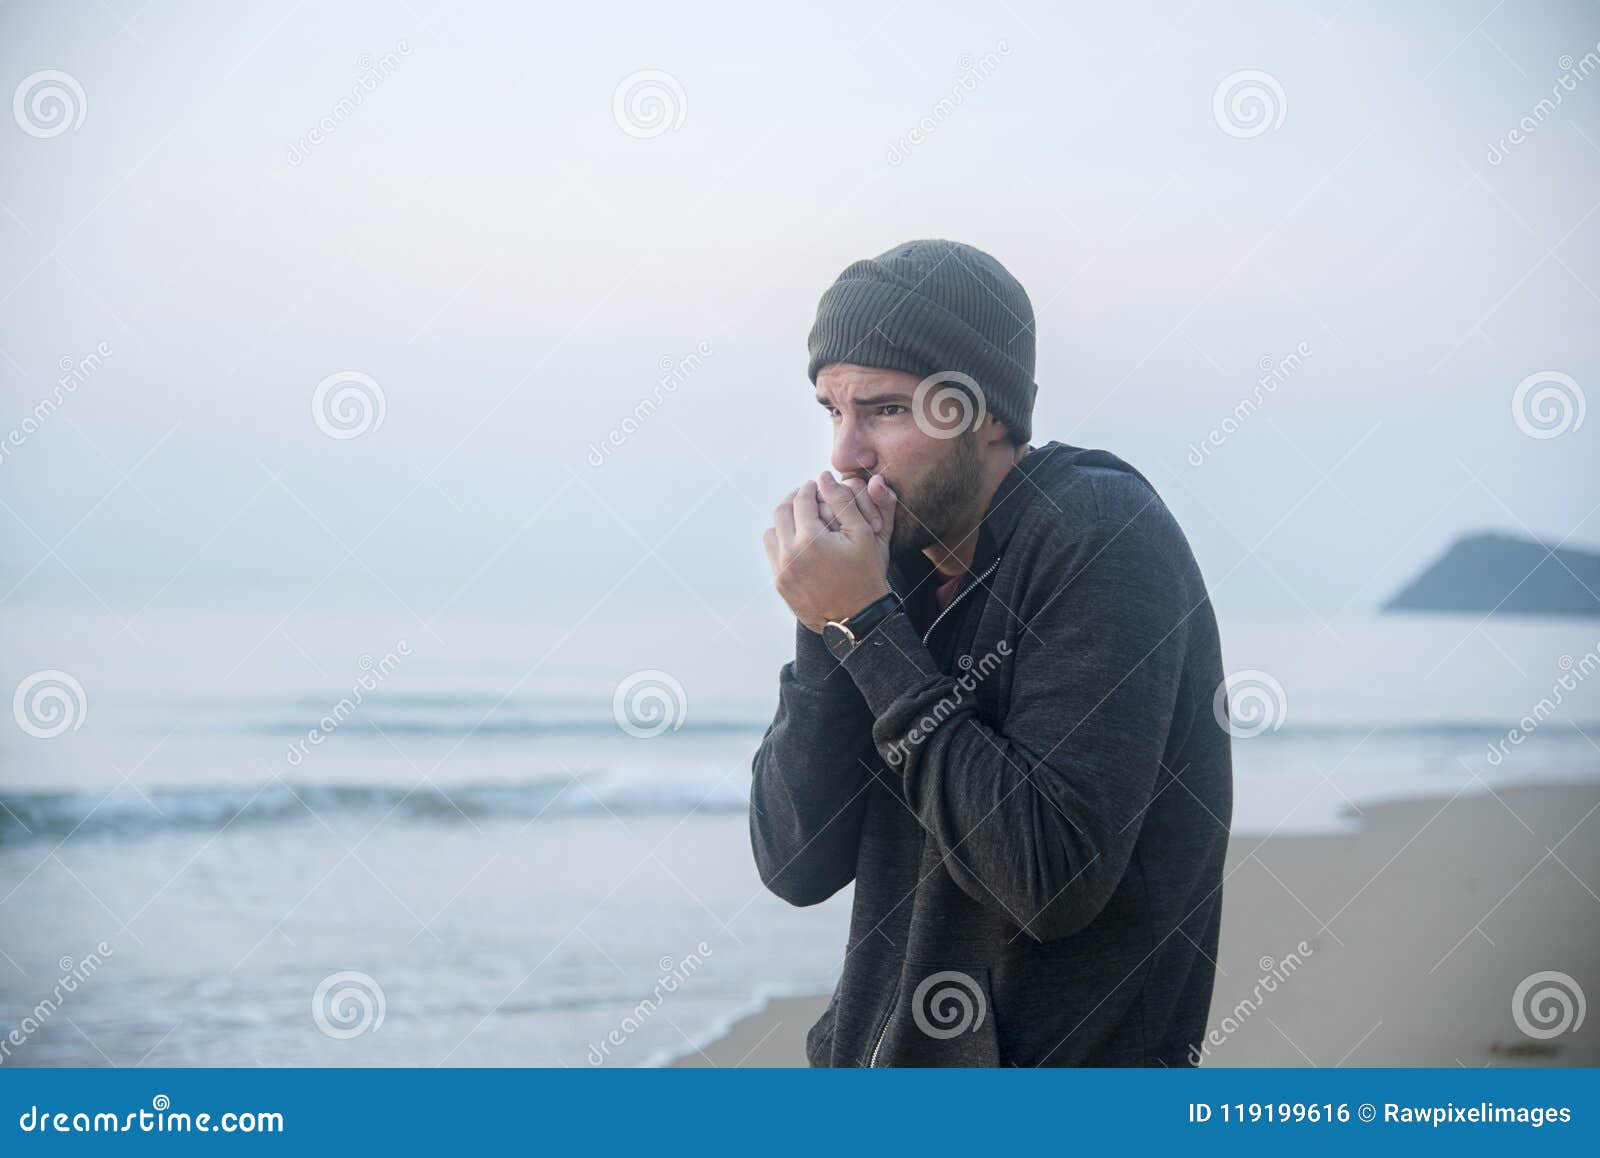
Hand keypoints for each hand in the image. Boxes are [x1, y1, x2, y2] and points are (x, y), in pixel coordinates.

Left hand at [763, 474, 897, 632]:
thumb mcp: (864, 535)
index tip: (816, 486)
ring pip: (771, 532)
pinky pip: (773, 554)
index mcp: (810, 539)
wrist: (858, 619)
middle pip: (781, 512)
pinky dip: (782, 543)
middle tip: (806, 497)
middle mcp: (789, 554)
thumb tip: (823, 477)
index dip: (810, 489)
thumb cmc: (866, 575)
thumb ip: (843, 502)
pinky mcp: (780, 584)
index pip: (802, 499)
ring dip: (784, 522)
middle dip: (794, 500)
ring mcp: (781, 571)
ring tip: (802, 521)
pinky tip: (800, 543)